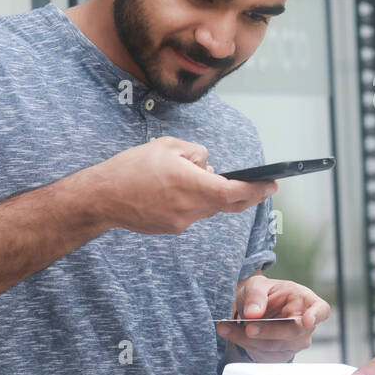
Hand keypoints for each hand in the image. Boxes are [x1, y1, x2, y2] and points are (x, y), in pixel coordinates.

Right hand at [88, 136, 276, 233]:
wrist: (101, 197)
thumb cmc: (132, 168)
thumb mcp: (167, 146)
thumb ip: (195, 153)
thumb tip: (209, 165)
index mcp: (191, 185)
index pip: (234, 191)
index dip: (256, 189)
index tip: (272, 184)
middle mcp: (190, 208)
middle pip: (227, 203)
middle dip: (246, 194)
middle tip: (263, 185)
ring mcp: (181, 222)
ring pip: (209, 208)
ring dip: (215, 195)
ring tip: (208, 179)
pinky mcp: (171, 228)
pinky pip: (193, 213)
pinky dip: (196, 201)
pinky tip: (183, 190)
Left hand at [216, 276, 329, 363]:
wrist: (253, 312)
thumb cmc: (262, 294)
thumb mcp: (256, 285)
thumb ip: (255, 295)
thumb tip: (254, 313)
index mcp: (305, 300)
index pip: (321, 310)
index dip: (315, 316)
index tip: (306, 321)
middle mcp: (305, 325)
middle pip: (293, 333)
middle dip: (269, 332)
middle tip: (248, 327)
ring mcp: (295, 342)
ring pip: (275, 347)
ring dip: (248, 339)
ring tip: (225, 327)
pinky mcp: (280, 354)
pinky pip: (264, 355)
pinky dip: (245, 345)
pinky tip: (232, 333)